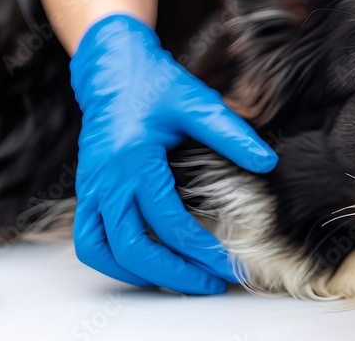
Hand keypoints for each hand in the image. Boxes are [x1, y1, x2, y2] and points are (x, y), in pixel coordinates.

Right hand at [69, 14, 277, 293]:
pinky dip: (116, 261)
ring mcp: (91, 188)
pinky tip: (147, 266)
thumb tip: (267, 162)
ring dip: (141, 274)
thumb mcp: (197, 101)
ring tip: (181, 281)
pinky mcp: (87, 192)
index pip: (168, 222)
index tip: (231, 266)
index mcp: (133, 160)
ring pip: (104, 251)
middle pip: (132, 248)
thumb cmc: (154, 84)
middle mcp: (106, 180)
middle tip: (212, 284)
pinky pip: (91, 240)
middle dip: (174, 274)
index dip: (201, 250)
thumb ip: (231, 133)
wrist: (112, 69)